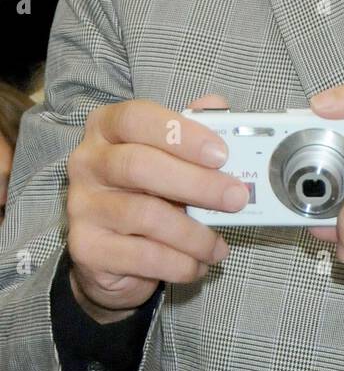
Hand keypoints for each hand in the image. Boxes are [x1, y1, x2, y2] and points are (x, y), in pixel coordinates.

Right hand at [65, 94, 249, 317]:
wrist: (111, 250)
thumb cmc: (147, 188)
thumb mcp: (169, 154)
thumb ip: (193, 129)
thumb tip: (219, 106)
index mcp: (107, 127)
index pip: (137, 118)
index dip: (180, 133)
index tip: (221, 153)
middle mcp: (87, 162)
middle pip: (139, 166)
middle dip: (197, 183)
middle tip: (236, 198)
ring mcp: (81, 206)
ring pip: (144, 215)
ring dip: (193, 234)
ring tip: (218, 245)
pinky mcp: (86, 247)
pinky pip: (141, 255)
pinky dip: (178, 263)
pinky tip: (196, 264)